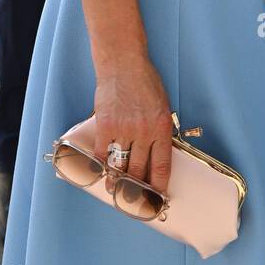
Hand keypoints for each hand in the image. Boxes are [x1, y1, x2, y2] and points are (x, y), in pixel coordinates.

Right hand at [93, 54, 172, 196]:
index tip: (158, 196)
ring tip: (118, 193)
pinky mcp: (105, 126)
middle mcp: (144, 130)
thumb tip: (155, 153)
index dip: (159, 185)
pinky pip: (103, 155)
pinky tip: (102, 176)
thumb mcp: (162, 105)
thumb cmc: (145, 82)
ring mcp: (123, 129)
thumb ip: (159, 129)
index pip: (162, 164)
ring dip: (118, 183)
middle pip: (140, 170)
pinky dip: (102, 168)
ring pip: (120, 165)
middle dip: (138, 189)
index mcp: (162, 126)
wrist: (123, 64)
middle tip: (137, 200)